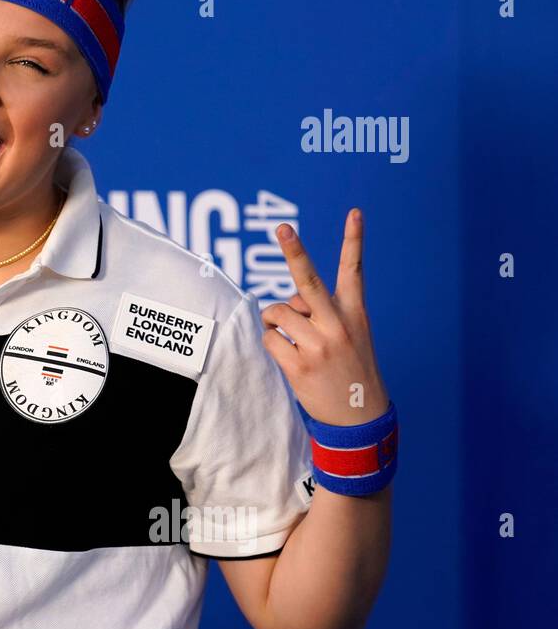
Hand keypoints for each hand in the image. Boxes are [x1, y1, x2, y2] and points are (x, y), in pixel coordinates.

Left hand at [260, 208, 389, 425]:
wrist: (359, 416)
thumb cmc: (349, 368)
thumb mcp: (349, 335)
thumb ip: (319, 313)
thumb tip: (285, 305)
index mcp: (354, 313)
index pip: (354, 270)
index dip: (354, 240)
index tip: (354, 212)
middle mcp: (337, 324)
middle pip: (309, 281)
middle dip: (294, 252)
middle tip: (282, 227)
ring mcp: (319, 345)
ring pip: (277, 312)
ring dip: (274, 322)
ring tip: (291, 338)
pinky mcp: (300, 365)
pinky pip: (269, 339)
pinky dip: (272, 343)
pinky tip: (289, 357)